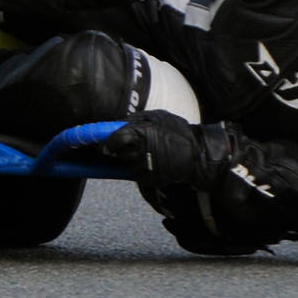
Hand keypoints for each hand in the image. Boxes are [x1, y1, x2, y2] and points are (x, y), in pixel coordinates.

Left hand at [98, 111, 231, 188]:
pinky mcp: (151, 180)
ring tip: (150, 152)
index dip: (105, 144)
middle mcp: (140, 151)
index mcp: (140, 133)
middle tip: (127, 147)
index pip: (114, 140)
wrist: (199, 155)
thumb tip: (117, 124)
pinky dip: (142, 169)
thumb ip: (136, 121)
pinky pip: (138, 174)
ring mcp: (145, 168)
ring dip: (132, 160)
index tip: (99, 146)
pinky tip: (156, 162)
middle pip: (118, 154)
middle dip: (120, 152)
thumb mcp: (157, 117)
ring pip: (128, 165)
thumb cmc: (178, 132)